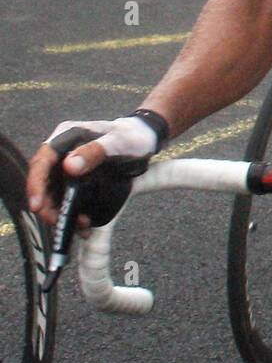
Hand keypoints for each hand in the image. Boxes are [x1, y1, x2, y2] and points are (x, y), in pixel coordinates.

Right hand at [27, 117, 158, 225]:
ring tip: (81, 226)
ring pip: (55, 194)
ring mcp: (68, 168)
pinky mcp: (77, 180)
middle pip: (44, 182)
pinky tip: (85, 225)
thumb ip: (94, 152)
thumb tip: (69, 167)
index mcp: (65, 138)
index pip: (41, 162)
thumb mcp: (117, 142)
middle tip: (59, 222)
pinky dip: (73, 213)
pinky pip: (69, 198)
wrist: (144, 140)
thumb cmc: (130, 136)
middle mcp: (63, 154)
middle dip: (48, 205)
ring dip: (62, 212)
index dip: (35, 184)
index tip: (37, 206)